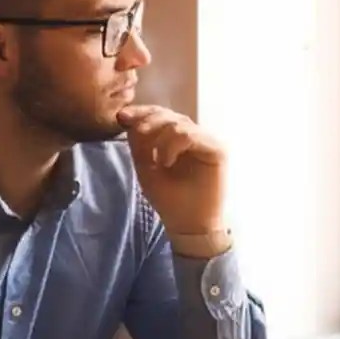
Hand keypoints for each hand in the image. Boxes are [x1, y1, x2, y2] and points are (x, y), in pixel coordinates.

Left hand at [117, 105, 226, 236]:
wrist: (188, 226)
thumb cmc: (170, 201)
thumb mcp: (146, 168)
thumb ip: (138, 144)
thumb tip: (127, 117)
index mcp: (178, 140)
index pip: (161, 115)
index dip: (142, 112)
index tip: (122, 117)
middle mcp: (195, 137)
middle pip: (170, 115)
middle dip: (149, 120)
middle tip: (138, 133)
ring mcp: (207, 142)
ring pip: (179, 123)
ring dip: (160, 138)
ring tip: (158, 162)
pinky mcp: (217, 150)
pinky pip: (190, 135)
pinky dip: (173, 145)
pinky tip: (166, 162)